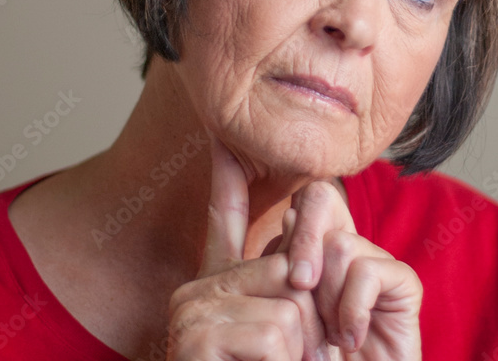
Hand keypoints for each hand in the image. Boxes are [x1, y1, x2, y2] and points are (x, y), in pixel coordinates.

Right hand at [166, 134, 332, 360]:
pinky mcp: (195, 341)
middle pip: (285, 274)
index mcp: (213, 284)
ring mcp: (189, 315)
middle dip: (307, 330)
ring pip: (287, 308)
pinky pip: (275, 335)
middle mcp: (193, 291)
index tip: (231, 156)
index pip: (230, 222)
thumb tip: (255, 193)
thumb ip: (265, 277)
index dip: (239, 196)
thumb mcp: (271, 336)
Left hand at [285, 179, 423, 358]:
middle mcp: (352, 244)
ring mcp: (380, 260)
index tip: (290, 275)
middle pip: (323, 203)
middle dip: (303, 248)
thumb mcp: (288, 307)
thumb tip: (289, 215)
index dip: (297, 220)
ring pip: (339, 243)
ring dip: (326, 296)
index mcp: (321, 244)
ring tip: (329, 333)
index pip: (311, 196)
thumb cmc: (311, 355)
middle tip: (300, 291)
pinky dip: (352, 311)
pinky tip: (350, 340)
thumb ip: (285, 265)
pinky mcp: (405, 282)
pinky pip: (368, 271)